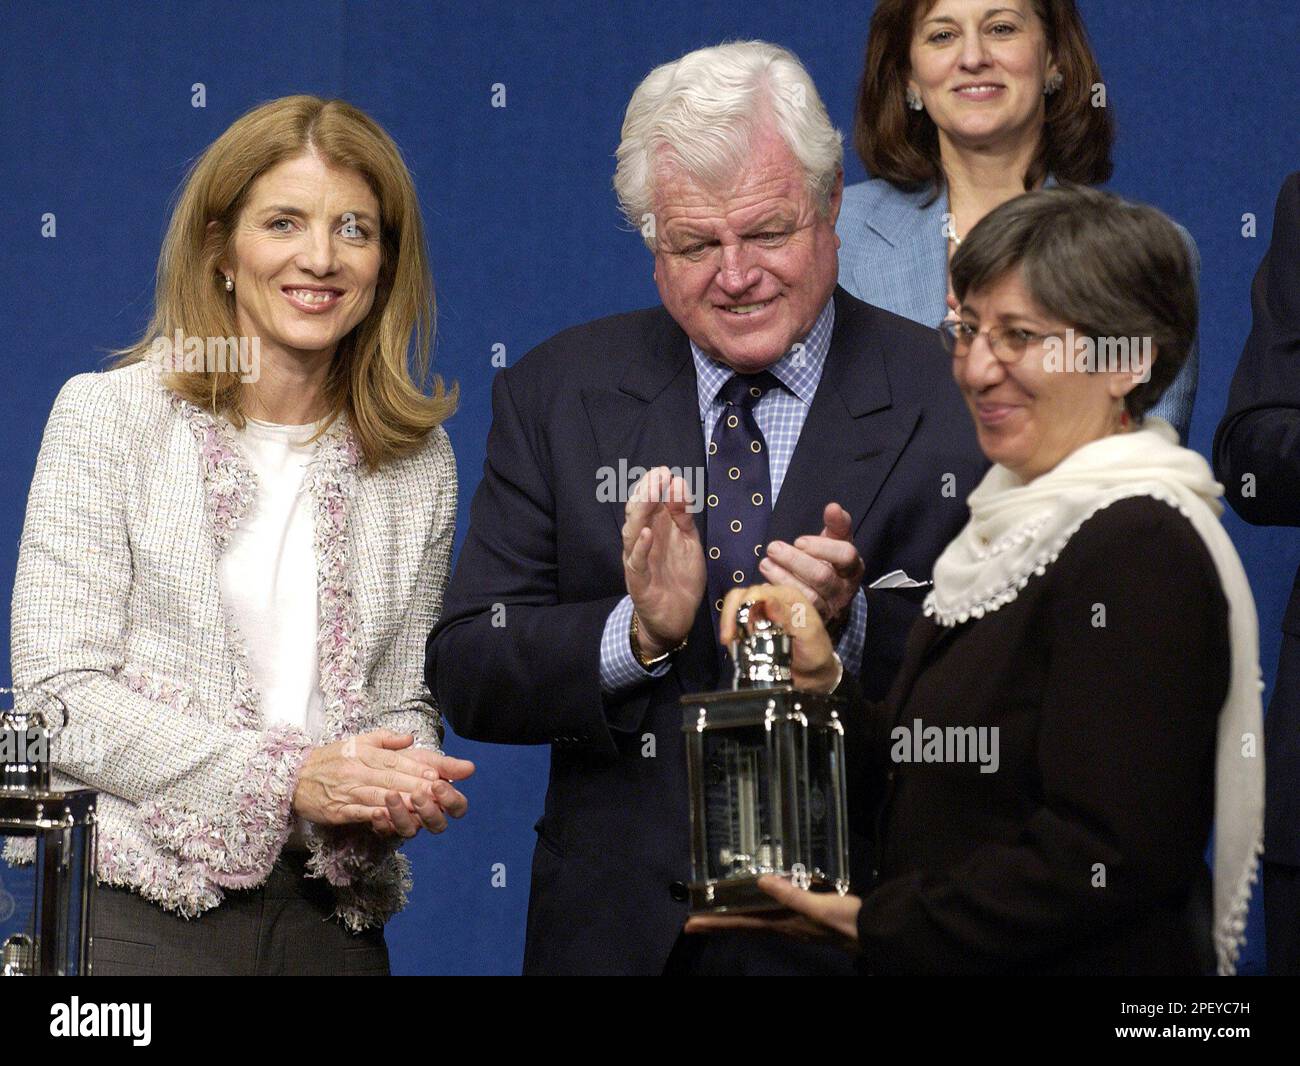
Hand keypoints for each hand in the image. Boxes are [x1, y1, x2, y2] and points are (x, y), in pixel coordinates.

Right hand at [292, 729, 472, 830]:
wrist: (292, 778)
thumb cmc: (330, 759)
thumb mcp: (356, 741)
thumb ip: (385, 739)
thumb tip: (410, 738)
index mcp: (363, 753)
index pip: (394, 761)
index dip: (416, 768)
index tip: (436, 775)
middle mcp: (356, 770)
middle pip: (390, 779)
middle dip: (416, 786)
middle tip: (438, 792)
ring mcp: (346, 791)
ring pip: (378, 796)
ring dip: (402, 802)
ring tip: (422, 806)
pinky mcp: (337, 810)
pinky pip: (358, 813)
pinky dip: (373, 816)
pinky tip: (388, 817)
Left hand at [370, 749, 475, 838]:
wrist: (378, 764)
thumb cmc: (409, 764)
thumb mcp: (428, 760)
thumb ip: (448, 765)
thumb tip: (470, 768)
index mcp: (443, 800)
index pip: (457, 808)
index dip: (450, 799)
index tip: (437, 784)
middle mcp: (428, 816)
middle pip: (437, 825)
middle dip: (428, 810)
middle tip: (416, 794)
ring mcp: (408, 824)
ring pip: (410, 831)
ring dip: (401, 814)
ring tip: (391, 795)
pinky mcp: (386, 828)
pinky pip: (386, 832)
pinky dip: (381, 822)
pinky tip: (376, 811)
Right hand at [622, 465, 705, 657]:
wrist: (677, 618)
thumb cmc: (680, 578)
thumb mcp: (688, 541)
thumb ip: (683, 515)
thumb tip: (678, 483)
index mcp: (654, 531)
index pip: (647, 504)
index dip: (653, 487)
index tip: (663, 471)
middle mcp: (642, 543)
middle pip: (637, 514)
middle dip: (646, 493)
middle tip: (658, 475)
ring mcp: (637, 562)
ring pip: (632, 534)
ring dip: (640, 513)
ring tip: (650, 495)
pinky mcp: (639, 583)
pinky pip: (635, 564)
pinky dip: (640, 549)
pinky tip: (647, 534)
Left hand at [684, 874, 861, 950]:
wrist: (873, 931)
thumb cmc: (846, 919)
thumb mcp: (818, 905)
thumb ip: (790, 893)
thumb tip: (760, 880)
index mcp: (782, 924)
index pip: (741, 924)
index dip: (715, 923)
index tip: (690, 923)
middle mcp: (783, 926)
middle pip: (743, 926)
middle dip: (717, 924)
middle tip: (692, 922)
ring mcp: (793, 923)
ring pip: (755, 922)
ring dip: (734, 919)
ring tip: (716, 915)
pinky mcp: (804, 918)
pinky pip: (771, 915)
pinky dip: (757, 911)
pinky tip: (759, 904)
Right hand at [720, 585, 839, 693]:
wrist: (814, 671)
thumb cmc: (816, 650)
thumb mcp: (808, 633)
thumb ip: (788, 616)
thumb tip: (767, 600)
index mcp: (786, 595)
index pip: (756, 591)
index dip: (743, 606)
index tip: (738, 629)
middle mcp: (771, 599)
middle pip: (740, 596)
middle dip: (730, 615)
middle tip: (728, 638)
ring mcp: (760, 612)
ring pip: (735, 607)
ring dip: (729, 624)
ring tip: (730, 643)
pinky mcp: (753, 625)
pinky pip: (736, 623)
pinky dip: (732, 633)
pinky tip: (734, 645)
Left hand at [759, 502, 863, 626]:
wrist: (833, 602)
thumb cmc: (831, 564)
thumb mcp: (837, 544)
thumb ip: (837, 525)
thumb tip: (833, 506)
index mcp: (853, 568)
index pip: (846, 555)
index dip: (822, 547)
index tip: (799, 540)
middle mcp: (843, 590)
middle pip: (822, 577)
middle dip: (795, 561)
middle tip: (772, 547)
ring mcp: (828, 609)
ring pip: (807, 598)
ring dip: (782, 579)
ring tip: (765, 563)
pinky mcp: (811, 623)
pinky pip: (794, 613)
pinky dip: (779, 598)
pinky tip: (765, 584)